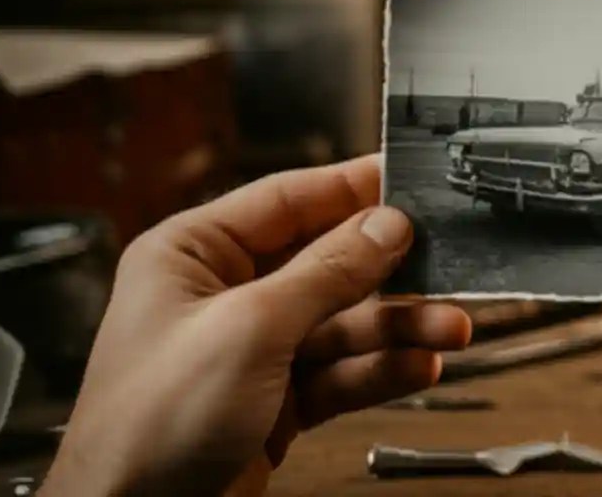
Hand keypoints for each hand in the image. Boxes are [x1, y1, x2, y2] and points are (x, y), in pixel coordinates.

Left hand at [40, 156, 470, 496]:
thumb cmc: (151, 423)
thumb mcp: (249, 329)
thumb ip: (326, 272)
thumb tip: (385, 224)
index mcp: (192, 255)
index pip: (285, 201)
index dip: (349, 188)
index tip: (406, 178)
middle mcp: (222, 296)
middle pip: (326, 264)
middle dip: (389, 271)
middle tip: (446, 261)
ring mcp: (251, 351)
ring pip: (342, 323)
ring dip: (397, 327)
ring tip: (450, 329)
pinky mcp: (274, 402)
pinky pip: (339, 373)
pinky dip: (379, 371)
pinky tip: (418, 367)